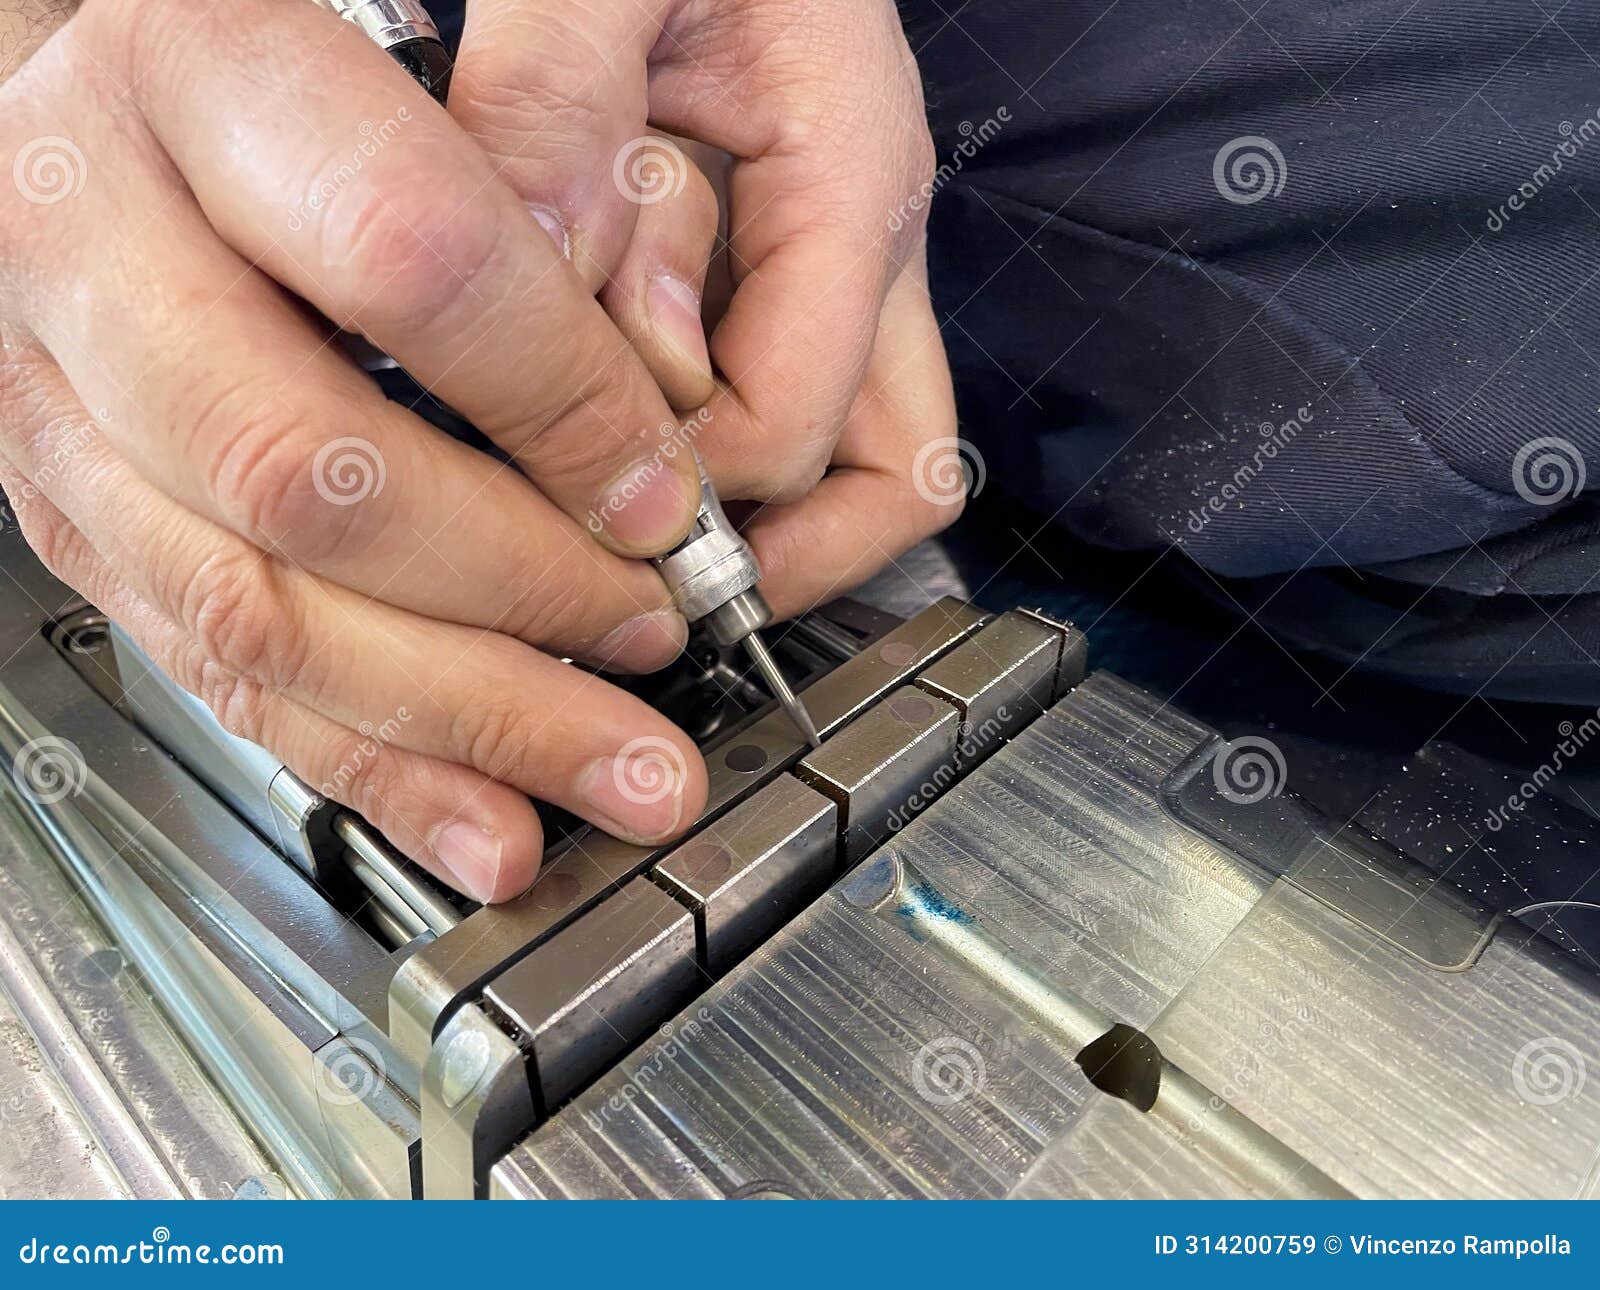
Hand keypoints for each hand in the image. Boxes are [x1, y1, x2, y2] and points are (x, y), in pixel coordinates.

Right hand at [0, 0, 717, 901]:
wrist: (74, 118)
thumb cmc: (276, 98)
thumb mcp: (409, 77)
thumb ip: (525, 213)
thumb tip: (646, 449)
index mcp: (204, 86)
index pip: (412, 260)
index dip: (563, 402)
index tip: (668, 498)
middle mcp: (97, 250)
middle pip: (315, 473)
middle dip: (521, 589)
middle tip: (655, 636)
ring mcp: (62, 410)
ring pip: (262, 610)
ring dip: (472, 717)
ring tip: (621, 773)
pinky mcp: (78, 528)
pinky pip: (224, 678)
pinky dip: (377, 768)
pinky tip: (486, 826)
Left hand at [448, 0, 961, 616]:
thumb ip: (560, 106)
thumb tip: (556, 290)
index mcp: (846, 176)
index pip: (795, 423)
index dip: (685, 481)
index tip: (577, 472)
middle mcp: (865, 245)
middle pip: (898, 479)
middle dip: (778, 556)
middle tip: (645, 573)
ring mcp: (840, 272)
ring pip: (867, 465)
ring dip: (760, 519)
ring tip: (629, 515)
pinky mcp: (793, 275)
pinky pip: (800, 413)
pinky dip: (720, 455)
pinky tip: (618, 425)